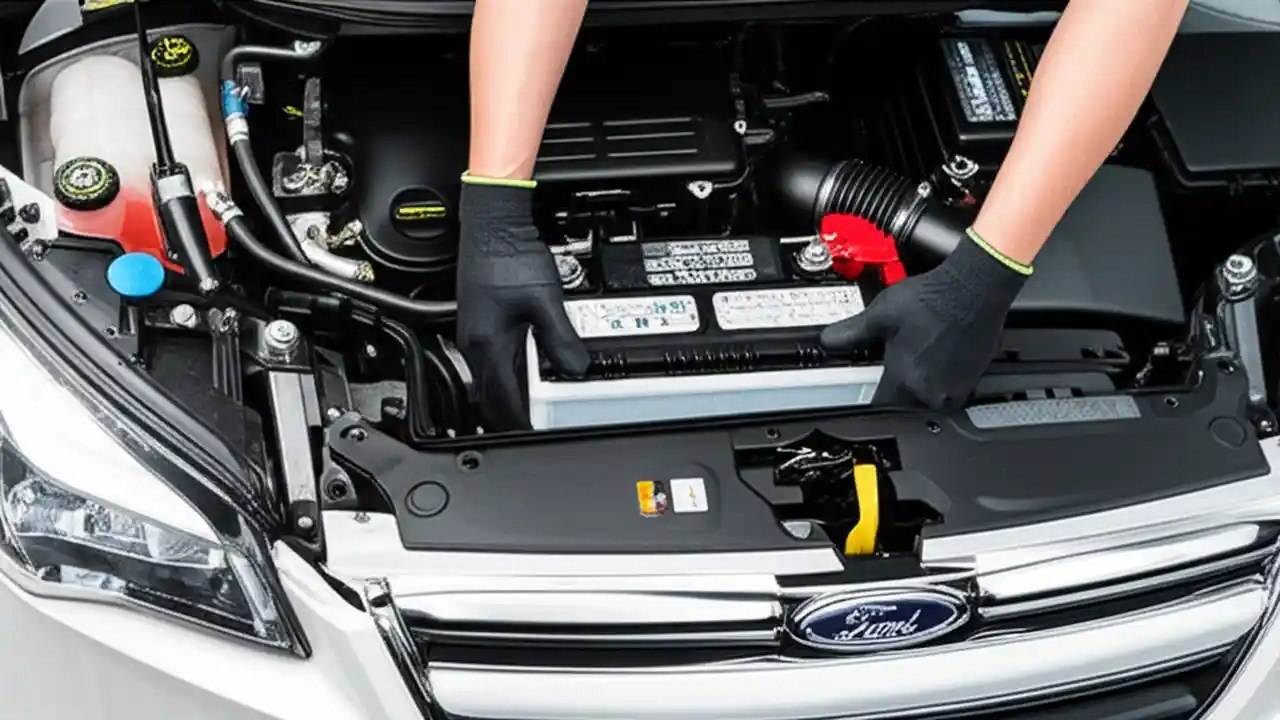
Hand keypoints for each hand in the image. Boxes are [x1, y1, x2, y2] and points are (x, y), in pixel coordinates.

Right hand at [456, 183, 588, 429]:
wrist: (492, 222)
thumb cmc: (508, 254)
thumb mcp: (546, 300)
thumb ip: (562, 339)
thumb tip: (577, 368)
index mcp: (489, 343)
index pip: (504, 399)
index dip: (519, 422)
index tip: (532, 435)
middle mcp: (476, 343)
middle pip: (492, 396)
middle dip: (511, 416)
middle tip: (532, 430)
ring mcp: (475, 333)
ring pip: (491, 379)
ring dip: (510, 396)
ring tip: (531, 410)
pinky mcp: (481, 322)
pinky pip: (493, 359)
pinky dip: (510, 374)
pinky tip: (525, 372)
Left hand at [820, 233, 1028, 409]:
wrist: (975, 287)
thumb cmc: (935, 298)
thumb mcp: (882, 313)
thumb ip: (852, 333)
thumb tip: (828, 340)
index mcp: (907, 379)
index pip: (880, 405)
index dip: (871, 396)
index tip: (867, 389)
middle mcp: (933, 390)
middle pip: (905, 403)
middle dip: (897, 385)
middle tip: (895, 360)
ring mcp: (957, 387)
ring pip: (929, 397)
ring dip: (920, 382)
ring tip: (918, 354)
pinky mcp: (973, 378)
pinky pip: (950, 388)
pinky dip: (940, 376)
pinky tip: (937, 353)